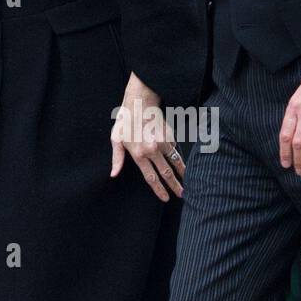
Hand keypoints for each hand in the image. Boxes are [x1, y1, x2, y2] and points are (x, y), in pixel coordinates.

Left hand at [110, 74, 184, 201]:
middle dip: (175, 186)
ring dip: (182, 172)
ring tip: (188, 181)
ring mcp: (162, 143)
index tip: (166, 198)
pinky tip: (176, 158)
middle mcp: (152, 151)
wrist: (140, 101)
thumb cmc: (125, 120)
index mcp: (138, 154)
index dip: (159, 190)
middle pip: (166, 174)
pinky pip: (174, 148)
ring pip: (175, 161)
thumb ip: (116, 159)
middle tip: (182, 195)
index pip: (151, 178)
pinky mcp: (169, 135)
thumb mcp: (116, 139)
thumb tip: (113, 174)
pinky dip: (175, 154)